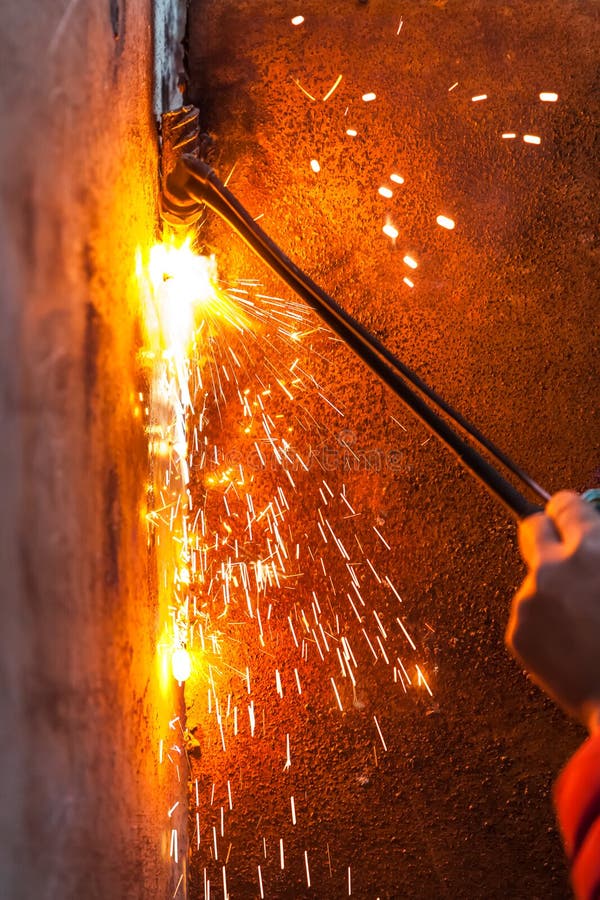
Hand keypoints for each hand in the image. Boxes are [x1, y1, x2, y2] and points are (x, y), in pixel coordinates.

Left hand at [506, 491, 599, 732]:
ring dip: (554, 592)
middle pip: (533, 529)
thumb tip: (593, 531)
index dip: (568, 510)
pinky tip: (573, 647)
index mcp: (591, 549)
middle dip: (546, 534)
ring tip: (586, 624)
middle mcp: (551, 568)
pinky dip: (547, 627)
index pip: (565, 506)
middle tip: (562, 549)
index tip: (568, 513)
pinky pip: (530, 618)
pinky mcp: (517, 634)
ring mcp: (529, 601)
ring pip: (536, 582)